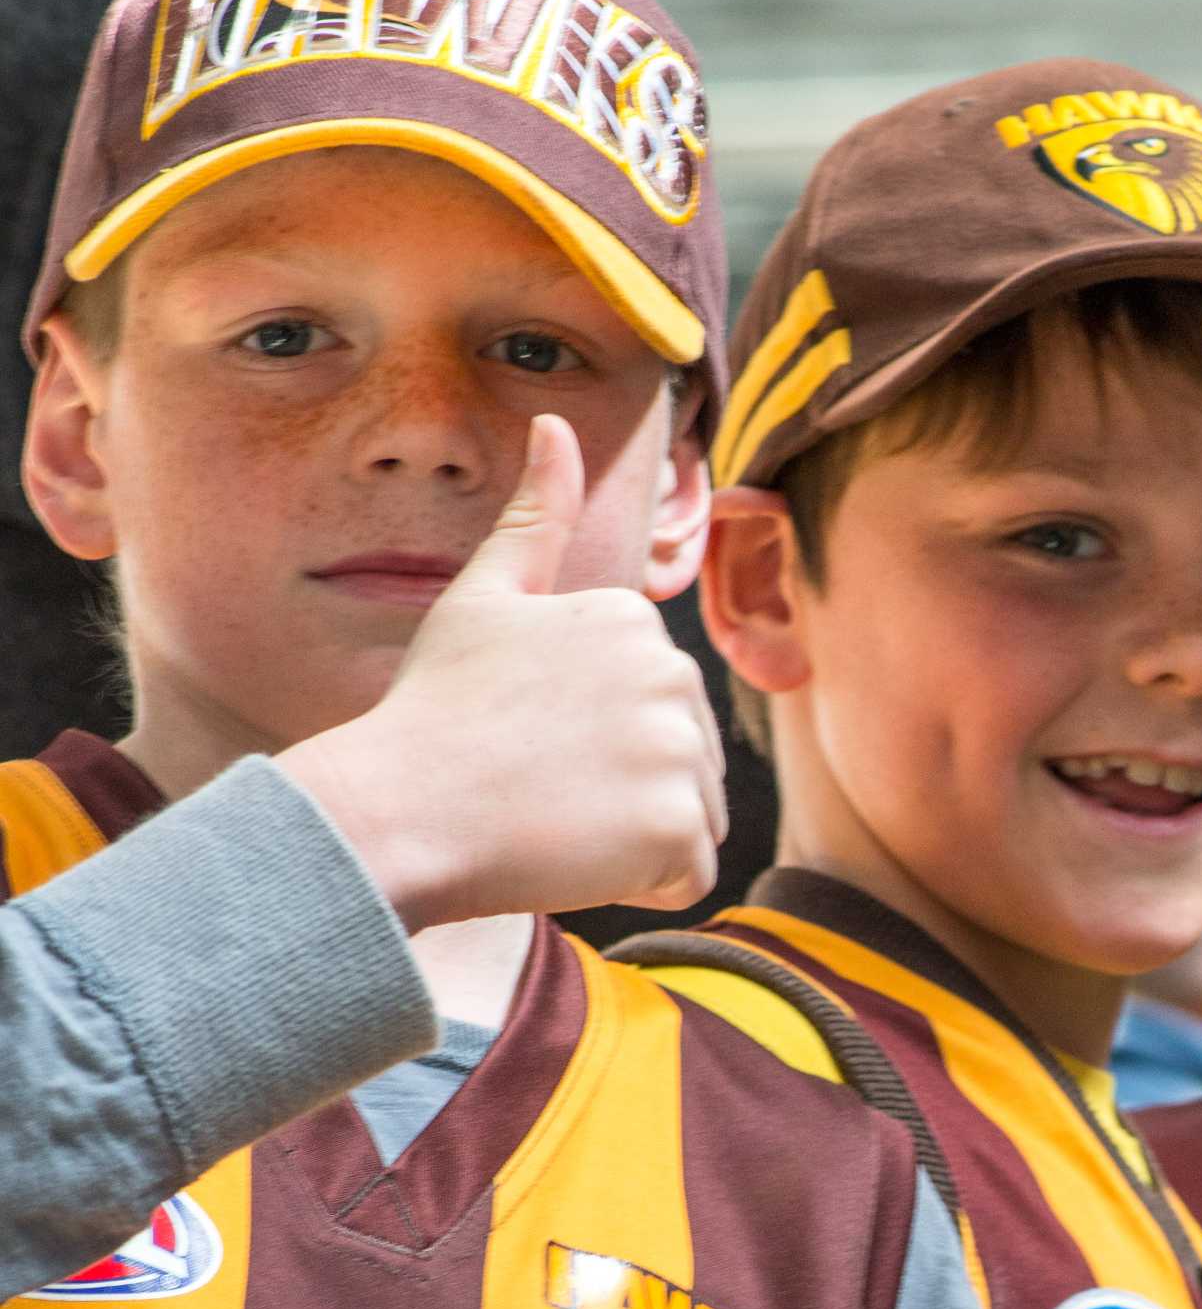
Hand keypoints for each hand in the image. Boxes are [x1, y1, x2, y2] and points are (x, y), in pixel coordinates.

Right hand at [281, 415, 726, 927]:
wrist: (401, 812)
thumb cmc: (433, 713)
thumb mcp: (482, 598)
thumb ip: (537, 517)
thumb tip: (557, 422)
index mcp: (631, 621)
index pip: (650, 711)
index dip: (590, 744)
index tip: (526, 742)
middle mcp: (671, 674)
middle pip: (683, 764)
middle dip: (623, 794)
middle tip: (537, 790)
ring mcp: (677, 750)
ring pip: (693, 819)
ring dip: (635, 842)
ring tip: (556, 824)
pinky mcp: (677, 825)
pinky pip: (690, 875)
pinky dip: (643, 886)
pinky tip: (575, 860)